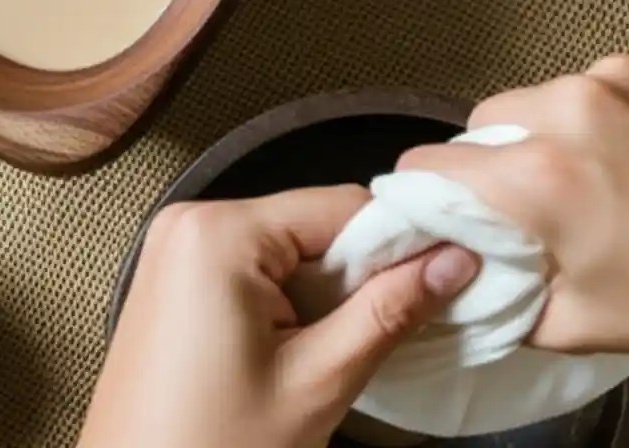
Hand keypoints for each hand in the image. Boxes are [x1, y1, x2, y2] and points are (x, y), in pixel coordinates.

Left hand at [79, 187, 478, 447]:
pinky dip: (286, 299)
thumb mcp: (317, 381)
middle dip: (358, 272)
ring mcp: (173, 249)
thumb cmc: (216, 445)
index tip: (447, 279)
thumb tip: (457, 259)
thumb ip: (388, 311)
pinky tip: (302, 346)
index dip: (401, 242)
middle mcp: (190, 221)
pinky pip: (249, 267)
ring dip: (324, 291)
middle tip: (392, 329)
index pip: (342, 205)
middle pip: (312, 223)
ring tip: (341, 348)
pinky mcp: (170, 279)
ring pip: (285, 247)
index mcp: (219, 232)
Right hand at [399, 55, 628, 357]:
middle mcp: (561, 112)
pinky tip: (608, 164)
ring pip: (519, 107)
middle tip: (513, 219)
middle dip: (478, 173)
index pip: (425, 167)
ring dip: (522, 144)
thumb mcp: (577, 324)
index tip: (437, 226)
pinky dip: (570, 125)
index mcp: (538, 178)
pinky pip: (569, 94)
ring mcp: (603, 83)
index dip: (419, 200)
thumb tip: (455, 279)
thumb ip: (496, 300)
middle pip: (470, 131)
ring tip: (567, 190)